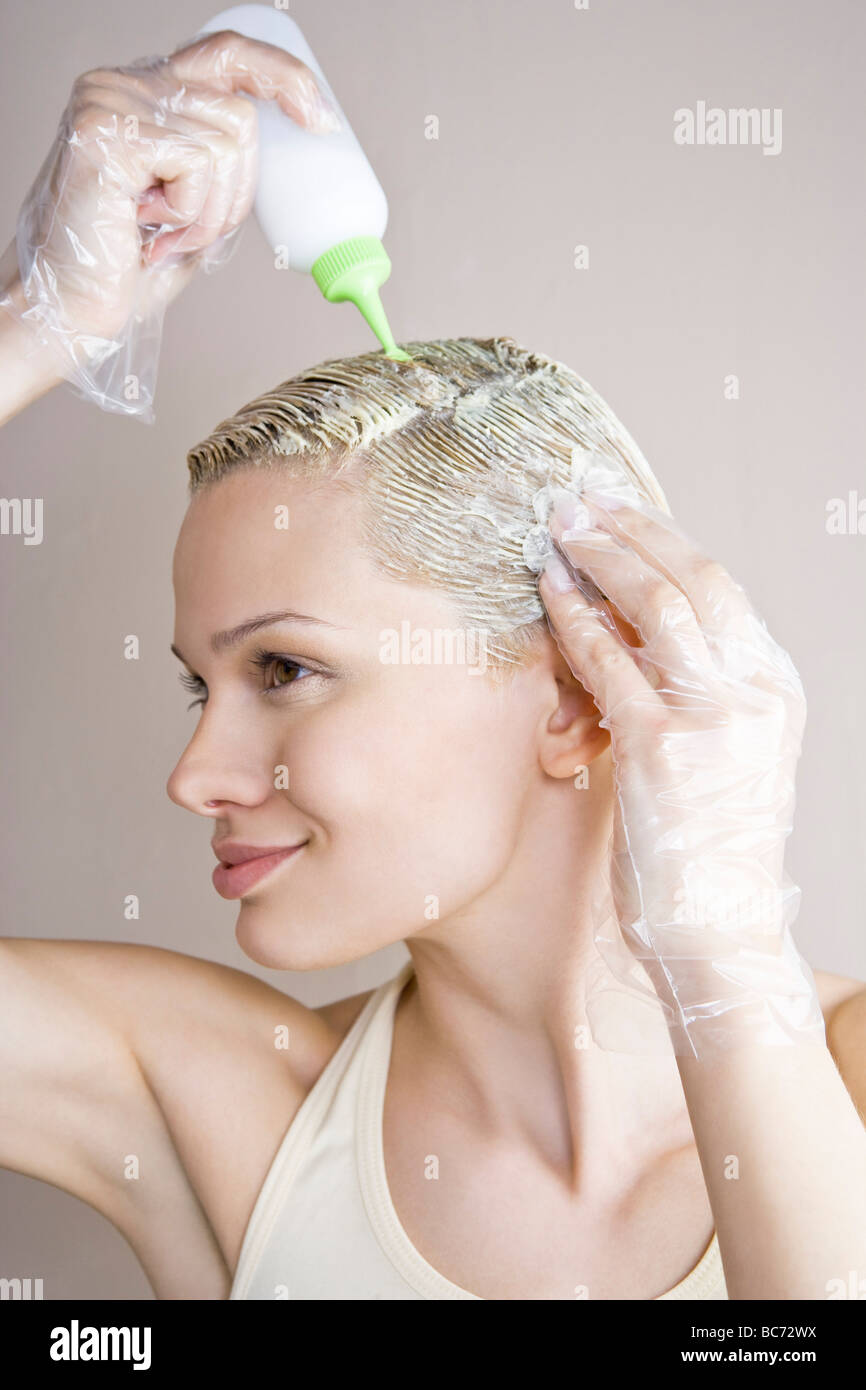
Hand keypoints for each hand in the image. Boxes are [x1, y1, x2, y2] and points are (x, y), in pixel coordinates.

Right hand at [2, 30, 338, 391]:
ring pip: (226, 143)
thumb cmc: (127, 270)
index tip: (319, 119)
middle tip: (190, 233)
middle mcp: (123, 84)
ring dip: (211, 212)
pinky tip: (146, 229)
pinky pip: (197, 163)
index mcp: (145, 95)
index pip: (226, 54)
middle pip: (239, 114)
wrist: (70, 312)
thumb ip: (223, 167)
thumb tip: (294, 147)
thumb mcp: (193, 208)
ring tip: (163, 235)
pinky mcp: (107, 133)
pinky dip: (189, 213)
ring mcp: (110, 101)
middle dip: (237, 192)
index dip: (282, 76)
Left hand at [537, 488, 822, 1054]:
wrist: (718, 935)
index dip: (666, 543)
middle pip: (695, 579)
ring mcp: (713, 720)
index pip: (722, 591)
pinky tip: (547, 593)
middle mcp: (755, 694)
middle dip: (633, 532)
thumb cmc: (708, 855)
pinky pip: (611, 662)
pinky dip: (576, 618)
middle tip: (581, 502)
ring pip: (657, 604)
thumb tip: (637, 637)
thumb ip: (698, 697)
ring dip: (603, 557)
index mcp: (775, 692)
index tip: (621, 515)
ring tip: (559, 529)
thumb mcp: (727, 760)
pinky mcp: (662, 750)